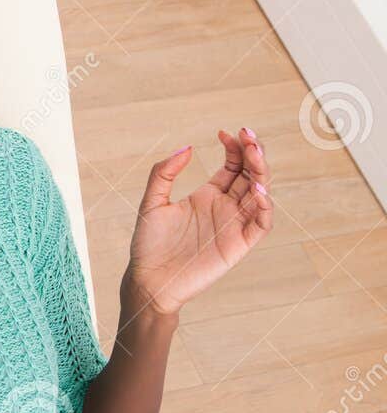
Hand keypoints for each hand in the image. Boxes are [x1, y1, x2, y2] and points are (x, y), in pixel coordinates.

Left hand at [124, 126, 272, 318]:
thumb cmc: (148, 244)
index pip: (233, 165)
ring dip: (262, 172)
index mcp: (208, 195)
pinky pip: (261, 223)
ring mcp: (234, 225)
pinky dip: (264, 205)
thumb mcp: (151, 202)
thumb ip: (163, 173)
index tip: (226, 133)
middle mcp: (225, 207)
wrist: (149, 279)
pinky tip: (256, 188)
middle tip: (248, 135)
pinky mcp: (238, 245)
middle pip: (251, 175)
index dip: (235, 148)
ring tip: (254, 154)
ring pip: (260, 193)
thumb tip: (187, 147)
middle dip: (253, 153)